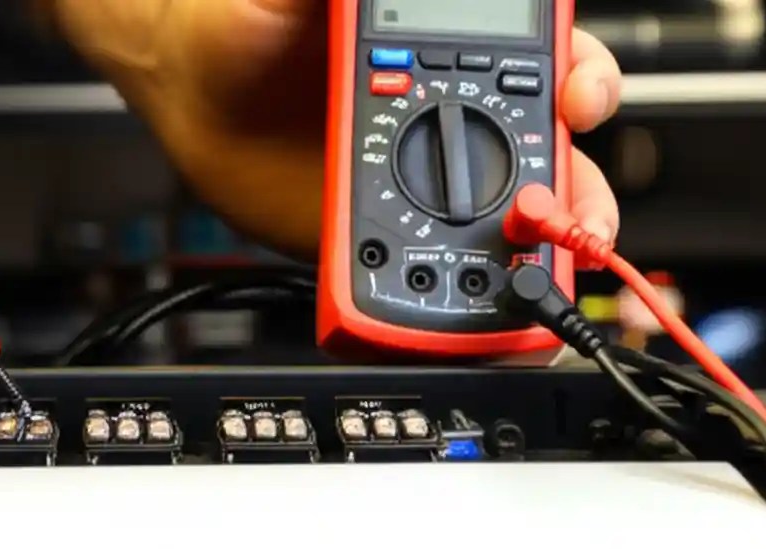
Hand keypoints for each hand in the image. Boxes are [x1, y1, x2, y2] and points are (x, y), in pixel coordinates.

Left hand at [46, 0, 621, 256]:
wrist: (186, 97)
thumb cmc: (240, 28)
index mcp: (438, 55)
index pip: (535, 64)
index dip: (579, 79)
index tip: (577, 99)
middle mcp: (440, 118)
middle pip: (539, 152)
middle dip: (573, 185)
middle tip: (564, 206)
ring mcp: (413, 181)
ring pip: (500, 218)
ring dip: (534, 249)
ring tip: (535, 269)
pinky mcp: (375, 232)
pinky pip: (424, 264)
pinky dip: (451, 293)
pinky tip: (461, 303)